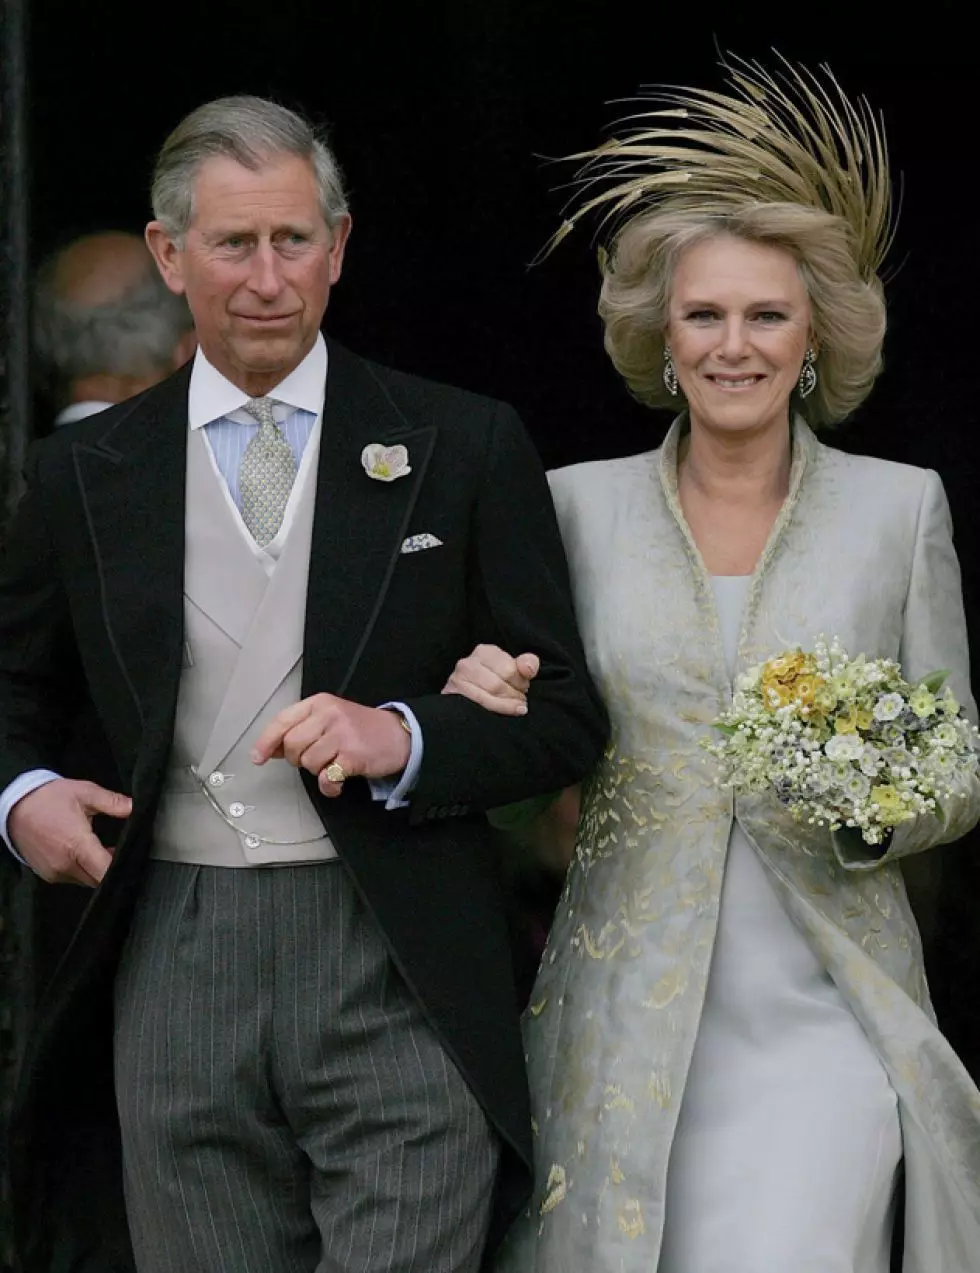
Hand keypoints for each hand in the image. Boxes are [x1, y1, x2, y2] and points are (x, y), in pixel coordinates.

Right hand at [8, 779, 131, 885]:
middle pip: (99, 879)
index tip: (133, 857)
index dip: (122, 867)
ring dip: (97, 870)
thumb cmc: (49, 798)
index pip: (105, 870)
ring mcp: (55, 872)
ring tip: (103, 849)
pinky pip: (73, 878)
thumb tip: (135, 807)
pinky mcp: (48, 875)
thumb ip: (113, 802)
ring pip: (86, 880)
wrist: (15, 806)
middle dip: (112, 868)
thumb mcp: (85, 792)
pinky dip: (82, 870)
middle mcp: (65, 864)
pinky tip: (85, 853)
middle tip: (120, 850)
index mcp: (77, 845)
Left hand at [250, 694, 411, 796]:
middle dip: (298, 759)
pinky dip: (329, 786)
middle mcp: (329, 715)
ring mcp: (342, 734)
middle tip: (314, 759)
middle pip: (293, 744)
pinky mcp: (353, 755)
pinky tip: (337, 783)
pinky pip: (327, 777)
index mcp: (319, 703)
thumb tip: (271, 749)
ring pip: (308, 762)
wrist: (399, 735)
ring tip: (332, 765)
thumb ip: (301, 729)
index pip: (282, 720)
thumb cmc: (360, 729)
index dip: (266, 741)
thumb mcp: (329, 719)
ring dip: (316, 771)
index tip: (257, 757)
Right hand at [442, 644, 539, 715]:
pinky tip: (502, 713)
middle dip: (513, 695)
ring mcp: (457, 679)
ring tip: (514, 708)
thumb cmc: (495, 681)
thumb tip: (528, 668)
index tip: (523, 688)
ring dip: (505, 705)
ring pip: (487, 696)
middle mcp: (467, 663)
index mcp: (485, 652)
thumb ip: (527, 664)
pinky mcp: (451, 695)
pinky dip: (494, 710)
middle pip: (498, 684)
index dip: (520, 682)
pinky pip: (476, 705)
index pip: (509, 669)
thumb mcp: (513, 669)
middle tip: (519, 700)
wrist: (467, 696)